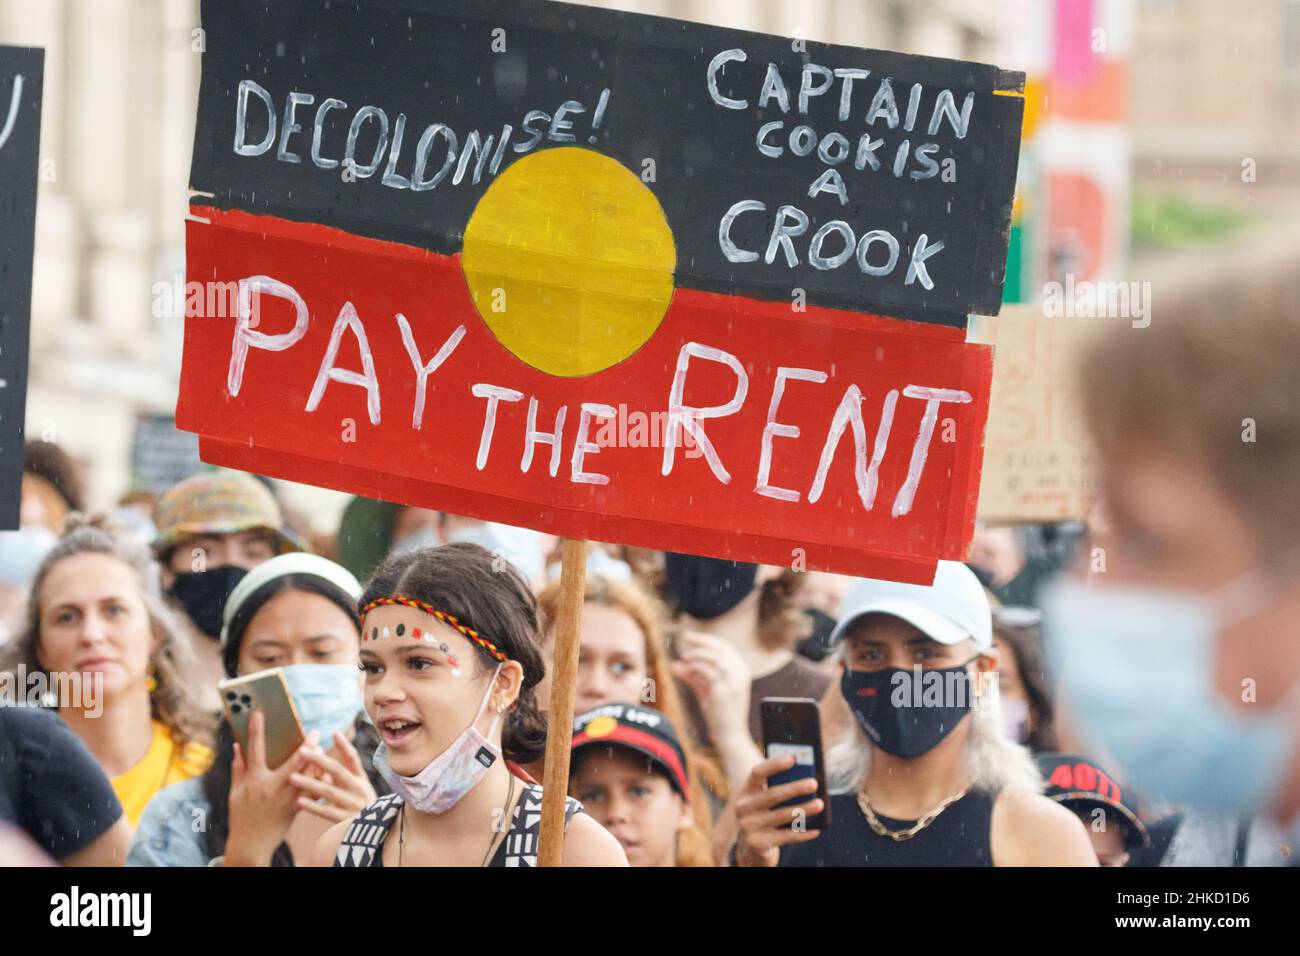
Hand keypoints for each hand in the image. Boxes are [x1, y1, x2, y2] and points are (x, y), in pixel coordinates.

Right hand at [224, 711, 316, 865]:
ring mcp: (286, 798)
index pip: (255, 750)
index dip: (256, 731)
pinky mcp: (296, 807)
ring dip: (317, 762)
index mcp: (255, 780)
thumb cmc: (241, 816)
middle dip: (305, 746)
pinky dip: (320, 781)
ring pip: (307, 776)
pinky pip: (312, 792)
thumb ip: (238, 768)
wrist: (251, 844)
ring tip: (325, 749)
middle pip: (293, 762)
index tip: (259, 713)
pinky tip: (329, 772)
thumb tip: (237, 745)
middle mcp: (272, 787)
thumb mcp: (235, 792)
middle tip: (314, 733)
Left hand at [289, 731, 377, 823]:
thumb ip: (339, 778)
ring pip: (329, 792)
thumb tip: (318, 764)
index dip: (344, 746)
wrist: (376, 834)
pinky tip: (299, 801)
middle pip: (338, 772)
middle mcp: (360, 790)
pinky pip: (327, 812)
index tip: (333, 732)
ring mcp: (353, 806)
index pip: (354, 759)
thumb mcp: (355, 789)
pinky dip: (313, 806)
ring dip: (310, 783)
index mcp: (361, 779)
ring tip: (292, 777)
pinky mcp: (346, 822)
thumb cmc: (358, 807)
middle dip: (319, 760)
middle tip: (302, 751)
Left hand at [671, 629, 751, 742]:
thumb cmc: (719, 714)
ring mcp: (734, 682)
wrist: (729, 736)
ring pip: (714, 656)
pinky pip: (707, 670)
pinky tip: (686, 670)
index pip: (725, 646)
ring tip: (685, 658)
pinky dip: (694, 667)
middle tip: (684, 637)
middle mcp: (741, 673)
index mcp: (742, 671)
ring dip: (696, 654)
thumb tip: (675, 665)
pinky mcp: (724, 691)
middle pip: (720, 647)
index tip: (689, 637)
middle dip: (700, 640)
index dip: (706, 639)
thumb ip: (692, 677)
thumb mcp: (706, 691)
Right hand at [733, 754, 822, 866]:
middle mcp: (743, 807)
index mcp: (746, 790)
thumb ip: (780, 789)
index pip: (757, 773)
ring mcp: (748, 826)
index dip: (774, 765)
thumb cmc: (765, 816)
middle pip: (772, 794)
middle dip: (795, 788)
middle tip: (814, 784)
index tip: (793, 759)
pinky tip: (815, 830)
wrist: (750, 847)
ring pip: (781, 815)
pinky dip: (802, 833)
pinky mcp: (756, 843)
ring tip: (820, 804)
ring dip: (803, 809)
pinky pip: (785, 836)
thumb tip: (808, 782)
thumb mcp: (767, 802)